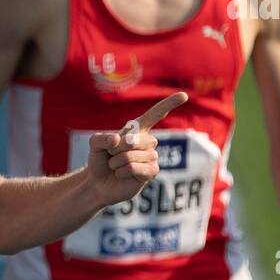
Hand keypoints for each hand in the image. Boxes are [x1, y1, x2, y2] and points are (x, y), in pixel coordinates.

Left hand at [85, 92, 186, 206]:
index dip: (169, 104)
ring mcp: (151, 158)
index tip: (184, 95)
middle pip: (136, 139)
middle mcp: (148, 142)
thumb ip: (102, 138)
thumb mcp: (95, 144)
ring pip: (134, 156)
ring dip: (117, 161)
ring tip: (114, 166)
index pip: (156, 114)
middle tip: (111, 155)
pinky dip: (123, 171)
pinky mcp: (151, 173)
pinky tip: (121, 174)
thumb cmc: (99, 160)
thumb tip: (118, 139)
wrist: (98, 183)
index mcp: (137, 129)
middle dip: (117, 149)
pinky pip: (137, 168)